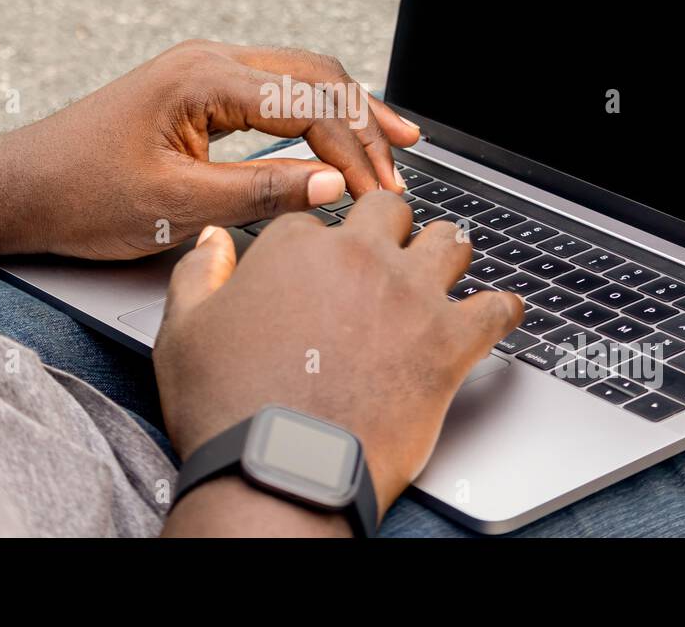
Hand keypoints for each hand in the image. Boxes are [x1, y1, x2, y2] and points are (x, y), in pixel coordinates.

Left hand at [0, 40, 420, 263]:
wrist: (21, 186)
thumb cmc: (82, 195)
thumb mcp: (175, 206)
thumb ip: (260, 193)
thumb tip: (334, 186)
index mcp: (205, 79)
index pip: (308, 105)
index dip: (354, 151)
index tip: (380, 194)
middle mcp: (209, 60)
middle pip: (315, 77)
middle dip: (363, 123)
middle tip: (399, 170)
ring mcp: (203, 69)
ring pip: (299, 77)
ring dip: (346, 111)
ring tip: (394, 142)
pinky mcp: (198, 88)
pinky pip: (273, 89)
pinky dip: (313, 112)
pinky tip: (336, 132)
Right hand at [153, 192, 522, 521]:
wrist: (281, 472)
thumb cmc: (230, 409)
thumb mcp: (183, 333)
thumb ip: (199, 274)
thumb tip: (213, 242)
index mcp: (297, 249)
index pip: (316, 219)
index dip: (318, 245)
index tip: (320, 268)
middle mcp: (359, 260)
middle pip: (389, 211)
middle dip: (388, 229)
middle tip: (385, 257)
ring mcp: (409, 298)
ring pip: (450, 242)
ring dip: (446, 254)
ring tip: (441, 270)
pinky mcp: (448, 344)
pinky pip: (497, 308)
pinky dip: (501, 310)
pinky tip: (496, 315)